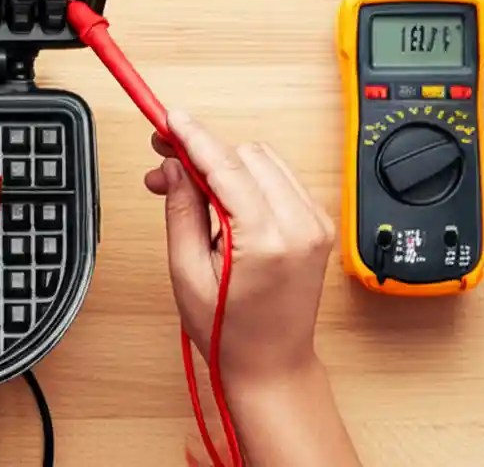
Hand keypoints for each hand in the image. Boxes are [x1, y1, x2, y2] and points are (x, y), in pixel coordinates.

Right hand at [143, 110, 334, 382]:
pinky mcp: (318, 224)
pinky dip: (247, 178)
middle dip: (203, 154)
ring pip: (264, 160)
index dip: (193, 137)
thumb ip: (182, 211)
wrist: (272, 364)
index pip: (226, 165)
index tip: (169, 119)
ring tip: (189, 190)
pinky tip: (221, 200)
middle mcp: (300, 225)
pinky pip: (279, 178)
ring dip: (224, 165)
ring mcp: (315, 223)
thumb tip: (175, 166)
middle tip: (165, 168)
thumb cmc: (229, 332)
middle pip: (246, 155)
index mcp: (267, 239)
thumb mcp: (187, 272)